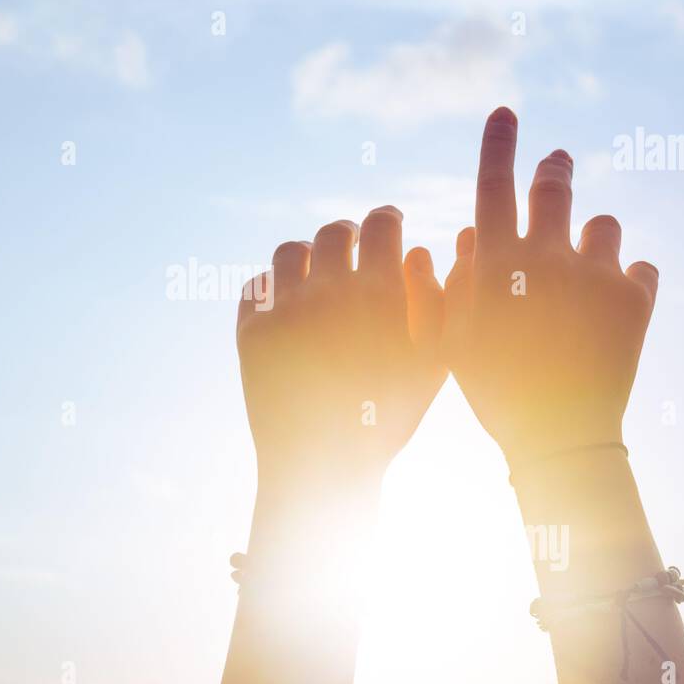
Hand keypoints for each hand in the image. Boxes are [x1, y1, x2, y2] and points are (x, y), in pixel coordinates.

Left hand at [237, 206, 447, 481]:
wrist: (321, 466)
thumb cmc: (387, 416)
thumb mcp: (430, 364)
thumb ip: (434, 302)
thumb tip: (418, 251)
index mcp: (379, 295)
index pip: (381, 225)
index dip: (387, 217)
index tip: (389, 221)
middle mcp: (327, 292)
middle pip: (334, 232)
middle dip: (349, 232)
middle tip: (354, 241)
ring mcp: (283, 310)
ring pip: (290, 252)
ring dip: (308, 254)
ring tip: (317, 268)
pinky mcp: (249, 331)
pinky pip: (256, 286)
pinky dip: (274, 285)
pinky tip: (288, 297)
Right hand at [443, 108, 659, 466]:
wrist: (560, 438)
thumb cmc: (493, 389)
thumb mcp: (451, 340)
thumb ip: (448, 283)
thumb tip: (464, 233)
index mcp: (497, 264)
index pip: (494, 184)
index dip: (499, 143)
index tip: (506, 112)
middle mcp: (548, 256)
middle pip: (555, 187)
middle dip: (554, 169)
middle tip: (557, 161)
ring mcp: (596, 274)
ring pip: (604, 225)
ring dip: (592, 239)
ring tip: (585, 268)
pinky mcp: (637, 298)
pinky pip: (641, 266)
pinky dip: (628, 279)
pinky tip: (616, 303)